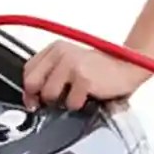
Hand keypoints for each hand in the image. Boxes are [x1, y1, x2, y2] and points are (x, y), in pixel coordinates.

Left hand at [21, 41, 150, 110]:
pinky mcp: (84, 78)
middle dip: (41, 97)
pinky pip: (70, 102)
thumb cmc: (98, 69)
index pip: (27, 71)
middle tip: (56, 100)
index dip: (29, 90)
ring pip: (49, 95)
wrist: (126, 66)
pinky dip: (78, 105)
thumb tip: (30, 99)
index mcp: (55, 48)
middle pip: (32, 83)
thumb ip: (49, 75)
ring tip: (76, 95)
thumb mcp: (69, 64)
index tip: (35, 99)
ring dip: (62, 102)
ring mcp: (72, 64)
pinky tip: (87, 96)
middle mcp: (61, 53)